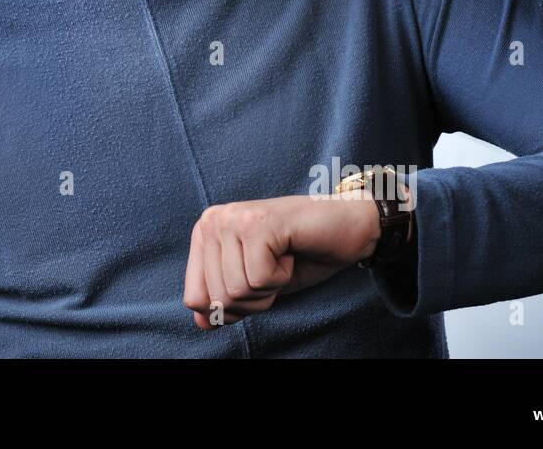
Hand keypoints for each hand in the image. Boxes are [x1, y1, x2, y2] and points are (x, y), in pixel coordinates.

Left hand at [182, 192, 380, 328]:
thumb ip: (226, 301)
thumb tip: (202, 322)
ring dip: (269, 287)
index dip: (230, 308)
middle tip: (275, 268)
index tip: (256, 282)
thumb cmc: (303, 254)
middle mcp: (212, 221)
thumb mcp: (258, 285)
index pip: (194, 297)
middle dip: (254, 299)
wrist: (348, 227)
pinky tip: (290, 252)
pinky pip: (258, 279)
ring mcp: (233, 219)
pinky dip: (282, 277)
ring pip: (236, 291)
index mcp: (205, 234)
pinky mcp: (257, 224)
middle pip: (216, 299)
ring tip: (282, 259)